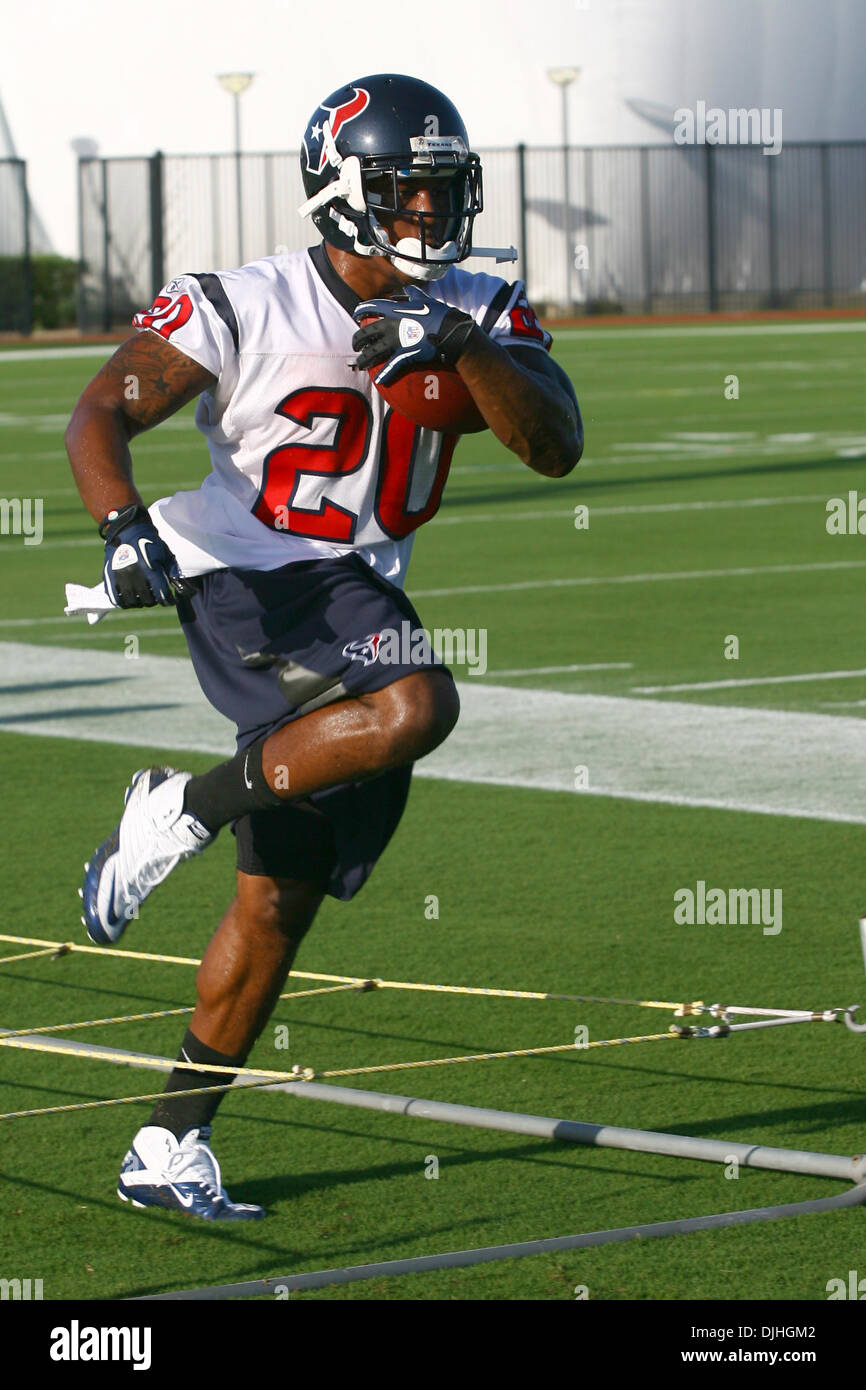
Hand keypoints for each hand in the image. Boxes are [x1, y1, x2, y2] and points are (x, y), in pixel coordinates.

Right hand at [100, 503, 182, 607]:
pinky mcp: (109, 576)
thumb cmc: (149, 542)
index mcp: (150, 569)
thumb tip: (182, 589)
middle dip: (154, 600)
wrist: (127, 529)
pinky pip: (116, 598)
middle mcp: (134, 574)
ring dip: (140, 602)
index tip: (170, 600)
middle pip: (147, 600)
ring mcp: (120, 576)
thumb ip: (171, 572)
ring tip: (143, 598)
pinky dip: (124, 602)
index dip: (168, 600)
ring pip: (132, 602)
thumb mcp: (164, 555)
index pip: (161, 595)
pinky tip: (130, 599)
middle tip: (155, 596)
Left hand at [351, 285, 475, 386]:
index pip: (372, 307)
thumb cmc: (439, 313)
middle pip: (366, 332)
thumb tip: (407, 290)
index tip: (356, 315)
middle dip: (358, 340)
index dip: (361, 311)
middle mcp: (391, 325)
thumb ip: (412, 295)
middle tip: (356, 346)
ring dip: (364, 359)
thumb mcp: (424, 298)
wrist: (450, 329)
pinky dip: (385, 374)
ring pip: (373, 352)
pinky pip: (391, 366)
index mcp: (395, 310)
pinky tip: (379, 381)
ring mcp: (396, 341)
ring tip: (359, 364)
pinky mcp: (405, 355)